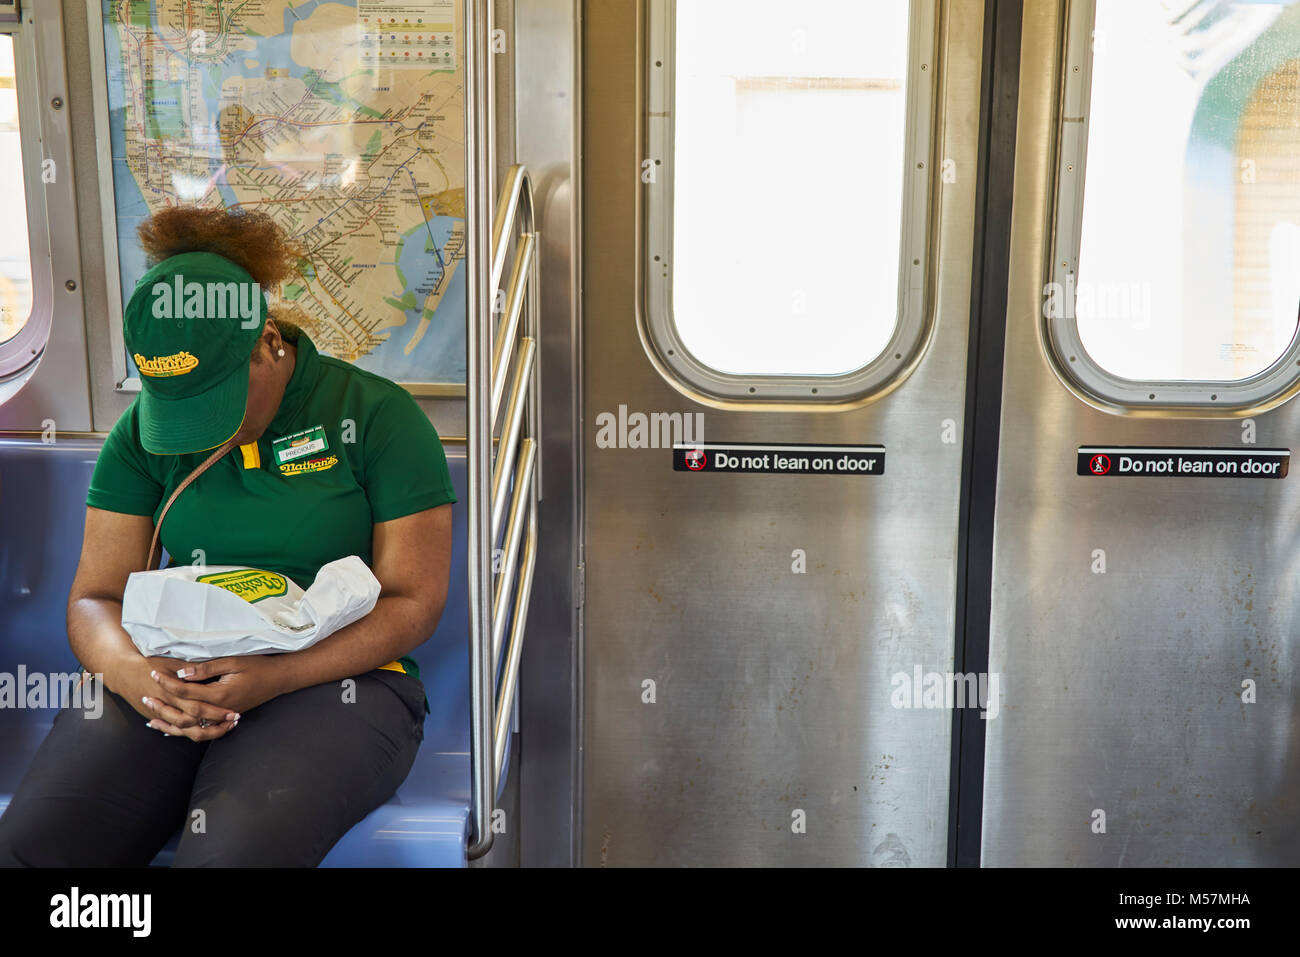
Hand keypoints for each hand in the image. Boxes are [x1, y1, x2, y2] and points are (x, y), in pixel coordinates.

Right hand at [115, 655, 240, 741]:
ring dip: (206, 732)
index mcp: (172, 692)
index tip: (232, 711)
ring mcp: (159, 714)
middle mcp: (166, 706)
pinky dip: (188, 732)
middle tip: (233, 720)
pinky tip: (204, 731)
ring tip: (223, 728)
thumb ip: (190, 669)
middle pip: (193, 722)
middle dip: (215, 724)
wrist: (123, 672)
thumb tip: (209, 671)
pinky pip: (174, 730)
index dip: (215, 711)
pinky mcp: (155, 718)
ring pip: (184, 731)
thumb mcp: (172, 662)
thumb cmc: (148, 663)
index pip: (197, 707)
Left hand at [150, 654, 288, 724]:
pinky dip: (184, 730)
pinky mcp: (224, 718)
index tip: (153, 673)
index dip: (168, 682)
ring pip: (191, 727)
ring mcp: (222, 716)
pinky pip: (201, 730)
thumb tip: (183, 672)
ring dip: (170, 722)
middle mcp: (220, 710)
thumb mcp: (233, 661)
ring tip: (151, 718)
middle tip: (144, 696)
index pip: (186, 691)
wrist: (278, 679)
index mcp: (220, 694)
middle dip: (163, 704)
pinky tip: (171, 728)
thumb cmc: (257, 667)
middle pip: (184, 713)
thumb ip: (207, 668)